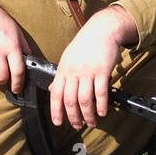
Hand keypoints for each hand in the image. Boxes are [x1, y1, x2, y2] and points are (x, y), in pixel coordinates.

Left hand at [50, 5, 138, 129]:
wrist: (102, 29)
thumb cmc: (86, 43)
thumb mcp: (68, 57)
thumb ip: (62, 74)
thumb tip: (53, 89)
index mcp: (63, 69)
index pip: (55, 93)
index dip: (56, 110)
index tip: (58, 122)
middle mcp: (73, 72)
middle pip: (70, 100)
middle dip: (73, 117)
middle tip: (77, 125)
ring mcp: (88, 71)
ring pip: (85, 99)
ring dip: (88, 115)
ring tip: (91, 122)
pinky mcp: (102, 71)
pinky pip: (100, 93)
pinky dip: (101, 106)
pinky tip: (102, 112)